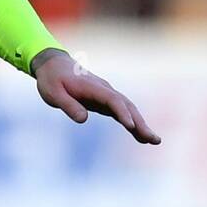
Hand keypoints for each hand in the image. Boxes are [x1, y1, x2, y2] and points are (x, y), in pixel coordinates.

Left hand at [30, 48, 160, 144]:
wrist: (53, 65)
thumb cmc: (52, 79)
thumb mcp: (53, 94)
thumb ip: (68, 105)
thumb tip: (83, 120)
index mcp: (92, 87)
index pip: (112, 100)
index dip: (122, 113)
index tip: (131, 127)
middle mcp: (104, 90)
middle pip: (127, 106)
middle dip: (140, 122)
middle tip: (153, 139)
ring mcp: (106, 95)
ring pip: (128, 109)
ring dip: (141, 124)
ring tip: (154, 141)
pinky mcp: (104, 101)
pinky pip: (122, 112)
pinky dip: (132, 123)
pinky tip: (140, 136)